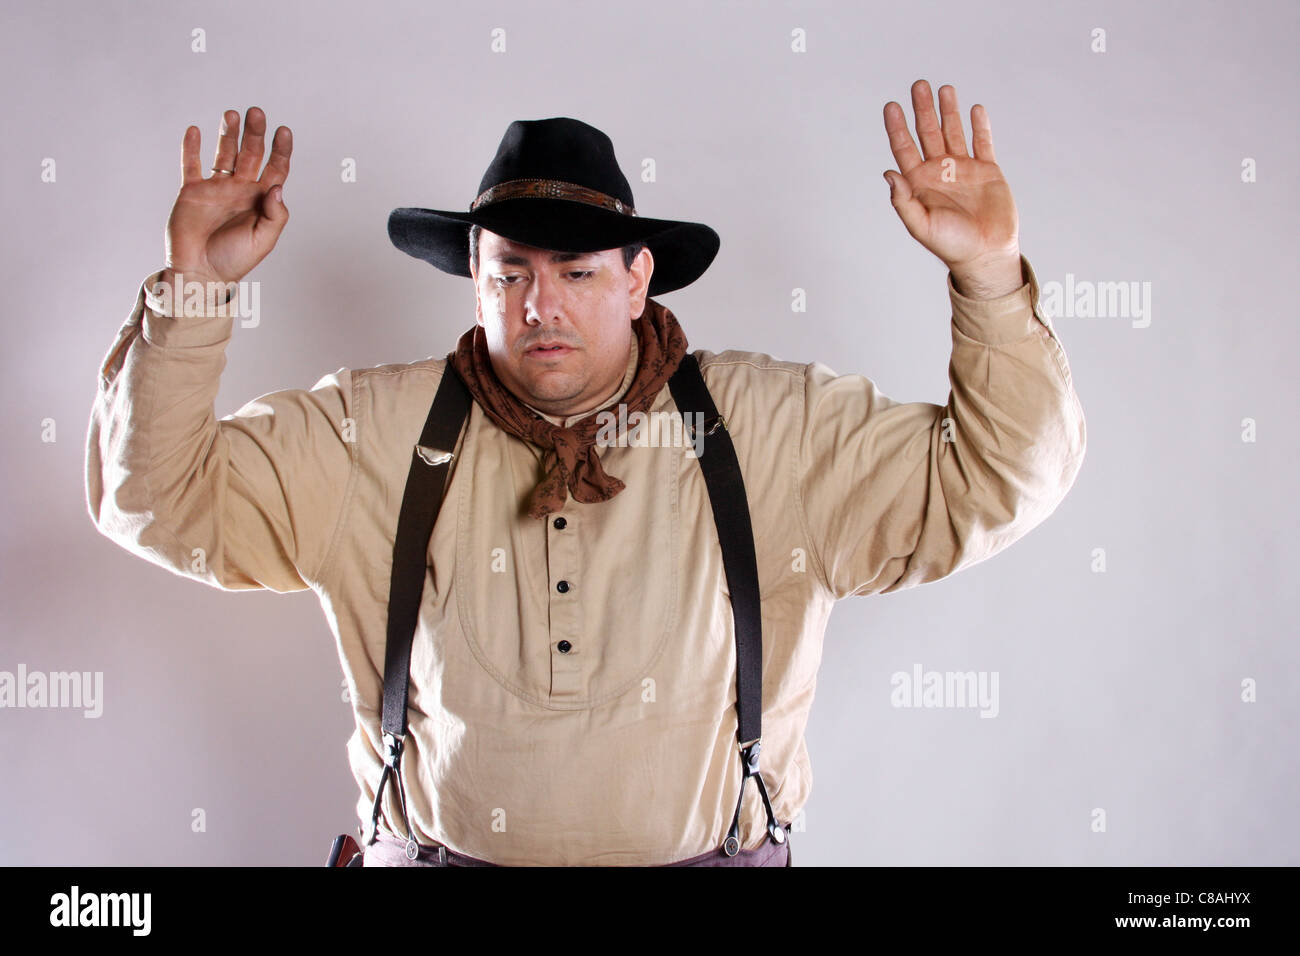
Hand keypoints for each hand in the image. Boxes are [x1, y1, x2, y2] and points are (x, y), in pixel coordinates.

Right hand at [162, 106, 292, 288]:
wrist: (200, 273)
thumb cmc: (235, 260)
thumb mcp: (263, 240)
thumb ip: (275, 214)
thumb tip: (277, 187)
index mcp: (261, 200)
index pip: (275, 168)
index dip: (281, 150)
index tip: (284, 131)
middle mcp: (240, 189)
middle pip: (250, 154)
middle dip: (254, 133)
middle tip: (257, 113)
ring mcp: (216, 188)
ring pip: (223, 153)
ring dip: (228, 134)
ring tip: (231, 115)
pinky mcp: (192, 192)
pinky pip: (191, 165)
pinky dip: (191, 148)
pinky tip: (196, 131)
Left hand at [883, 80, 1020, 296]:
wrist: (985, 254)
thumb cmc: (951, 245)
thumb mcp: (921, 225)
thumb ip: (903, 200)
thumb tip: (888, 172)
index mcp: (919, 183)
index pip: (904, 148)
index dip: (897, 127)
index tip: (891, 105)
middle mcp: (939, 171)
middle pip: (928, 133)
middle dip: (922, 109)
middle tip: (918, 85)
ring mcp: (963, 169)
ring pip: (954, 132)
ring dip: (948, 110)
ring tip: (944, 88)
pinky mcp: (987, 170)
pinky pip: (983, 142)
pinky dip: (979, 126)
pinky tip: (973, 109)